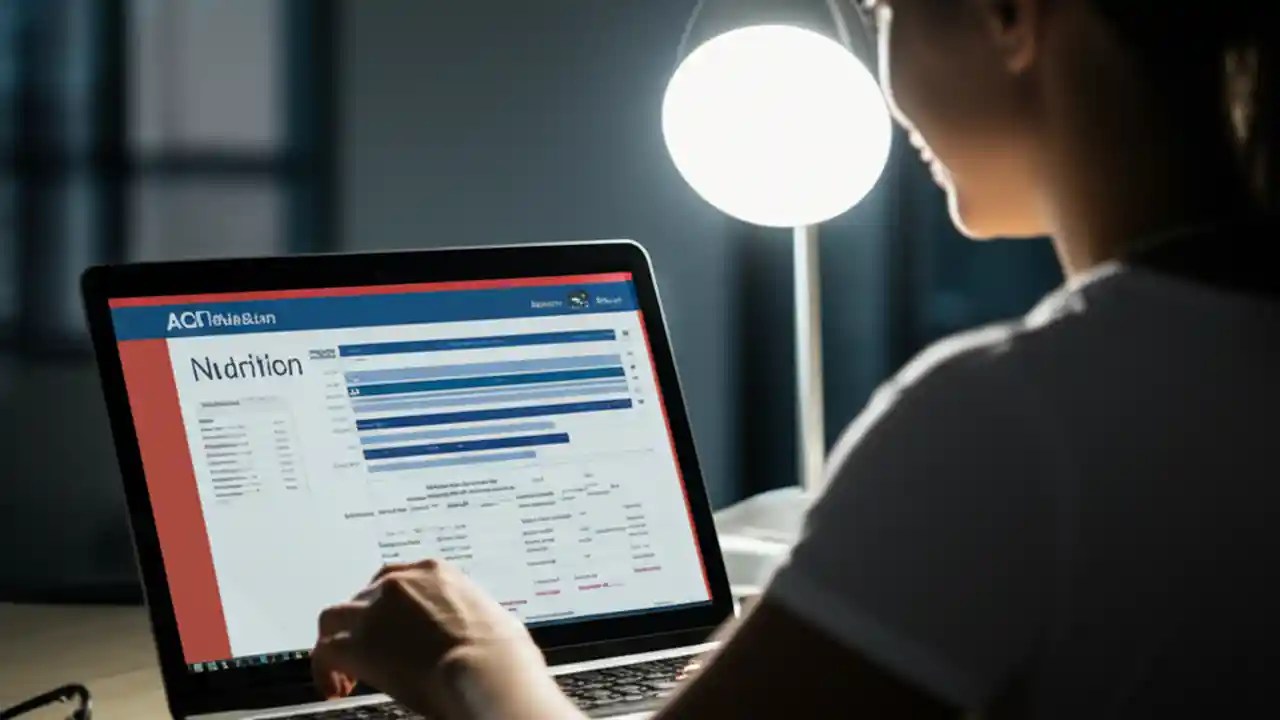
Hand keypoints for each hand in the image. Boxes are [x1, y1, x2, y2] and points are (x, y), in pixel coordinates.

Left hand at [312, 559, 579, 719]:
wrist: (485, 669)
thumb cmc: (501, 652)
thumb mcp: (496, 617)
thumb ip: (476, 616)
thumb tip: (489, 629)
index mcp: (434, 572)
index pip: (395, 580)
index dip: (386, 607)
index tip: (388, 628)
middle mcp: (398, 583)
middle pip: (361, 597)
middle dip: (360, 623)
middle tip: (366, 651)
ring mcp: (374, 611)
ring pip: (334, 618)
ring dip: (336, 641)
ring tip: (343, 671)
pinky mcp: (356, 643)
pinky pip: (324, 651)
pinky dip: (324, 669)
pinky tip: (336, 687)